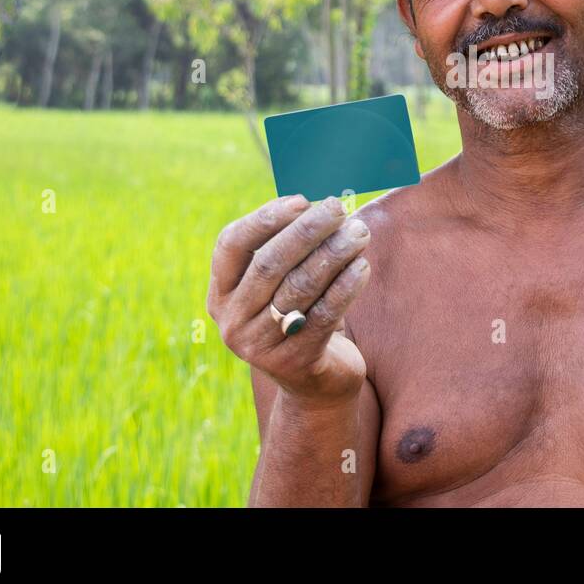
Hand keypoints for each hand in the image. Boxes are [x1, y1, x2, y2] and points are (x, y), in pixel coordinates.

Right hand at [207, 194, 372, 408]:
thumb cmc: (301, 314)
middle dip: (307, 231)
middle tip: (338, 208)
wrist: (315, 383)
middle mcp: (232, 320)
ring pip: (299, 287)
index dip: (264, 218)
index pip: (231, 245)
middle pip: (269, 263)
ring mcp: (259, 345)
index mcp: (221, 293)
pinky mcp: (294, 362)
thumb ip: (287, 246)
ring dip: (333, 253)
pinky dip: (346, 286)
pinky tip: (363, 266)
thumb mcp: (283, 283)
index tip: (301, 200)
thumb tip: (317, 202)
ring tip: (360, 232)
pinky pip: (324, 314)